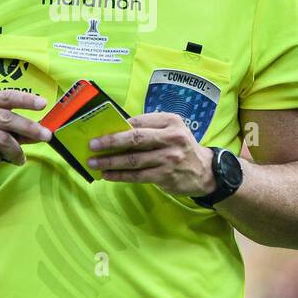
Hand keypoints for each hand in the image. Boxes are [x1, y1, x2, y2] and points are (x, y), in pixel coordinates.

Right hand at [0, 90, 51, 180]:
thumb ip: (17, 130)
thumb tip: (41, 132)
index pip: (6, 97)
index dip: (26, 99)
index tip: (43, 103)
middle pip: (7, 118)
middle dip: (30, 128)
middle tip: (46, 136)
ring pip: (1, 138)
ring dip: (15, 151)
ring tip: (19, 159)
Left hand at [86, 112, 215, 197]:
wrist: (205, 171)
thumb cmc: (181, 147)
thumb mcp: (172, 130)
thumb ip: (149, 128)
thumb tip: (116, 130)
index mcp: (171, 121)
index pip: (139, 121)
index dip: (118, 126)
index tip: (100, 129)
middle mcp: (171, 138)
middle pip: (135, 139)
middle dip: (110, 142)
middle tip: (92, 145)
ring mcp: (169, 158)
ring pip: (133, 160)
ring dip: (110, 161)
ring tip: (94, 162)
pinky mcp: (165, 176)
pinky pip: (137, 176)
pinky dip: (120, 175)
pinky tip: (107, 175)